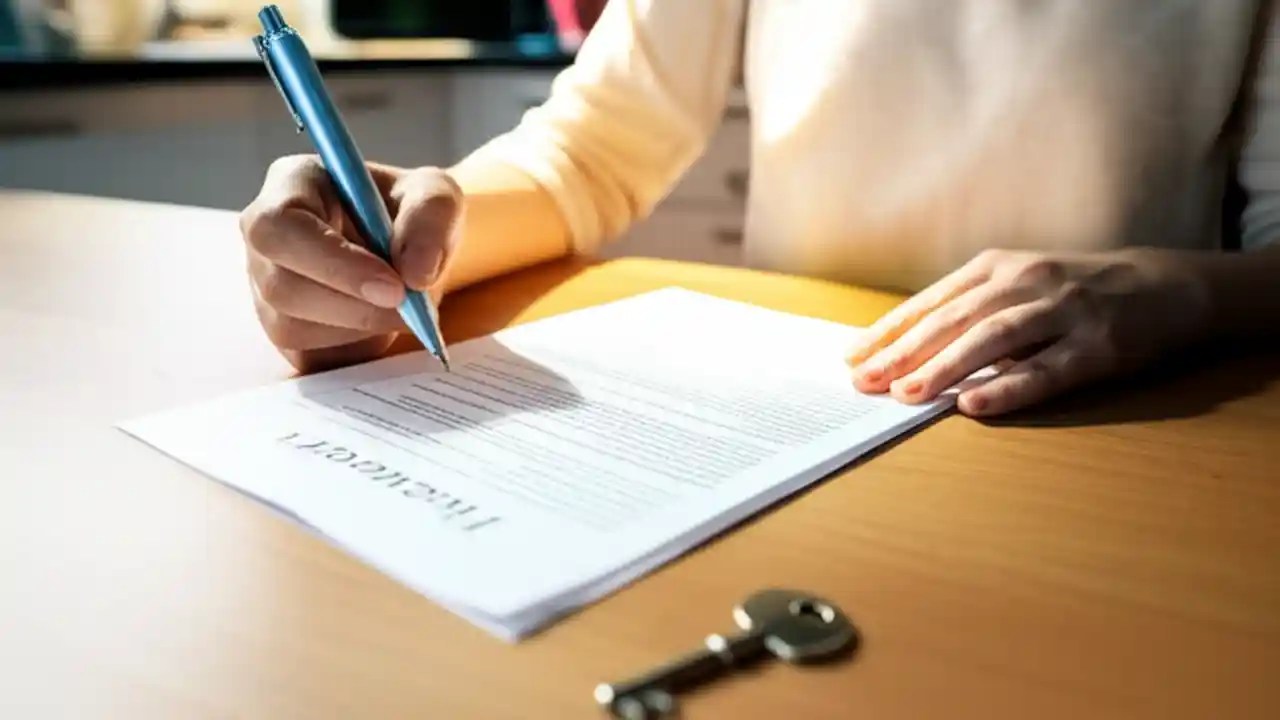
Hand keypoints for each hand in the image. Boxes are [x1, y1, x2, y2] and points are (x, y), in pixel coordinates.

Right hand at [240, 156, 461, 372]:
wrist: (413, 249)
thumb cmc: (414, 213)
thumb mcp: (437, 194)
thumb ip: (431, 217)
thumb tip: (415, 274)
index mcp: (290, 185)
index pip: (280, 227)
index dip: (333, 262)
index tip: (394, 286)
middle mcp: (266, 238)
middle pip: (281, 286)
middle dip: (354, 306)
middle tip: (411, 309)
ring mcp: (265, 288)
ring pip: (292, 328)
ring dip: (360, 328)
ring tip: (403, 309)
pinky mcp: (284, 330)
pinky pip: (308, 356)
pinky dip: (356, 349)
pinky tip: (383, 325)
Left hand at [846, 248, 1211, 416]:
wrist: (1166, 284)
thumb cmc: (1073, 290)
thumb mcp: (1017, 284)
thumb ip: (968, 309)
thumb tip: (903, 348)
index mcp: (996, 267)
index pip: (931, 303)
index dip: (889, 331)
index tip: (851, 357)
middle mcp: (1026, 283)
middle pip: (953, 320)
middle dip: (903, 352)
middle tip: (864, 381)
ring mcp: (1064, 313)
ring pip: (993, 339)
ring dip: (945, 367)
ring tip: (906, 394)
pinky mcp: (1099, 347)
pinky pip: (1047, 370)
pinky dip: (1008, 388)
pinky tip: (974, 405)